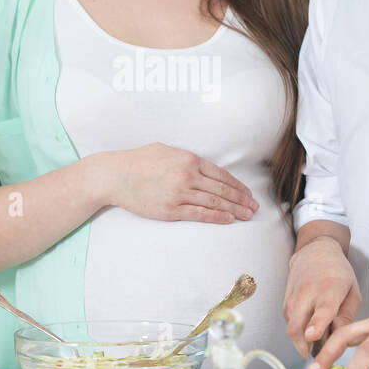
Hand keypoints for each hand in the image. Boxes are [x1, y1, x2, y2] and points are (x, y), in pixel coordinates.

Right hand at [94, 143, 258, 223]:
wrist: (114, 175)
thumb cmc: (137, 160)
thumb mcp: (165, 149)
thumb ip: (185, 157)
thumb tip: (200, 165)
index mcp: (188, 159)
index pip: (221, 174)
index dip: (237, 185)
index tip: (247, 193)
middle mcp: (187, 175)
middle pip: (222, 189)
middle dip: (241, 199)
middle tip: (254, 207)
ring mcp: (179, 193)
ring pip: (214, 202)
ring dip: (234, 210)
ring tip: (247, 215)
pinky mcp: (170, 209)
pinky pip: (199, 213)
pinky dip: (217, 217)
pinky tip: (229, 219)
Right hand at [283, 235, 360, 357]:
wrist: (315, 252)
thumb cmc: (338, 272)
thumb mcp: (352, 291)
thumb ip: (347, 316)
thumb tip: (340, 338)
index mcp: (329, 290)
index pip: (321, 310)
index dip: (316, 325)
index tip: (312, 336)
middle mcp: (308, 294)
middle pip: (298, 325)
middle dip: (303, 347)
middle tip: (315, 360)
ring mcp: (294, 298)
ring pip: (291, 328)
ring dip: (300, 343)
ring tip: (314, 348)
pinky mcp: (285, 302)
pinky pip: (289, 324)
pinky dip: (298, 333)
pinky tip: (308, 332)